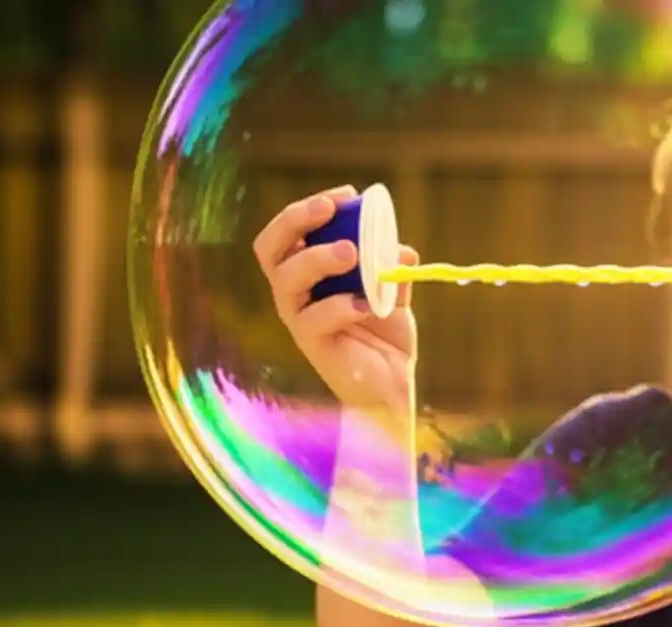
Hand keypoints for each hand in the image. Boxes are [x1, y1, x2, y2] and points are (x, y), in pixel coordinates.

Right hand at [252, 185, 418, 415]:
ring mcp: (300, 320)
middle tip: (330, 210)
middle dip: (295, 221)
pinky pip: (313, 320)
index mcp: (308, 275)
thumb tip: (402, 248)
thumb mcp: (393, 291)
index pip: (288, 233)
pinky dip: (342, 306)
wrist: (392, 386)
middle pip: (269, 249)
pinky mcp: (312, 346)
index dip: (309, 209)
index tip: (346, 195)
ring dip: (316, 259)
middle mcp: (295, 294)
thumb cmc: (386, 336)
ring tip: (353, 253)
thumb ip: (393, 266)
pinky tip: (368, 305)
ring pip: (285, 281)